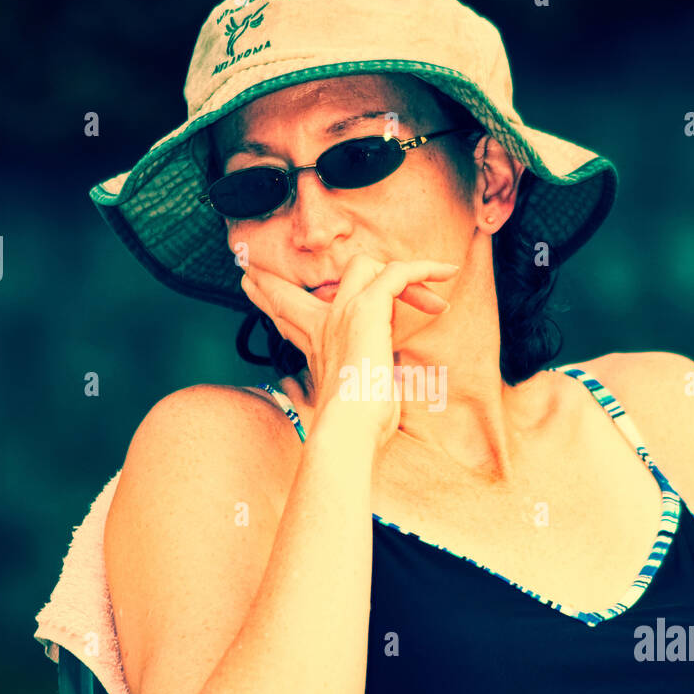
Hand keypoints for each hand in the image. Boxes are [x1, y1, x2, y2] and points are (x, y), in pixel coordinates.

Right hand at [239, 254, 458, 453]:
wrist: (348, 427)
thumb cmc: (356, 426)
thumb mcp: (349, 401)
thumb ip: (355, 384)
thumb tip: (358, 403)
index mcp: (316, 345)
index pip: (286, 314)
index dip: (267, 298)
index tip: (247, 283)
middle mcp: (324, 323)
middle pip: (297, 287)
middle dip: (282, 278)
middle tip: (269, 271)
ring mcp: (344, 311)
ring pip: (363, 265)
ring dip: (399, 273)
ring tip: (431, 298)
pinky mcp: (369, 308)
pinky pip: (397, 272)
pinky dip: (424, 269)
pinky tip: (446, 272)